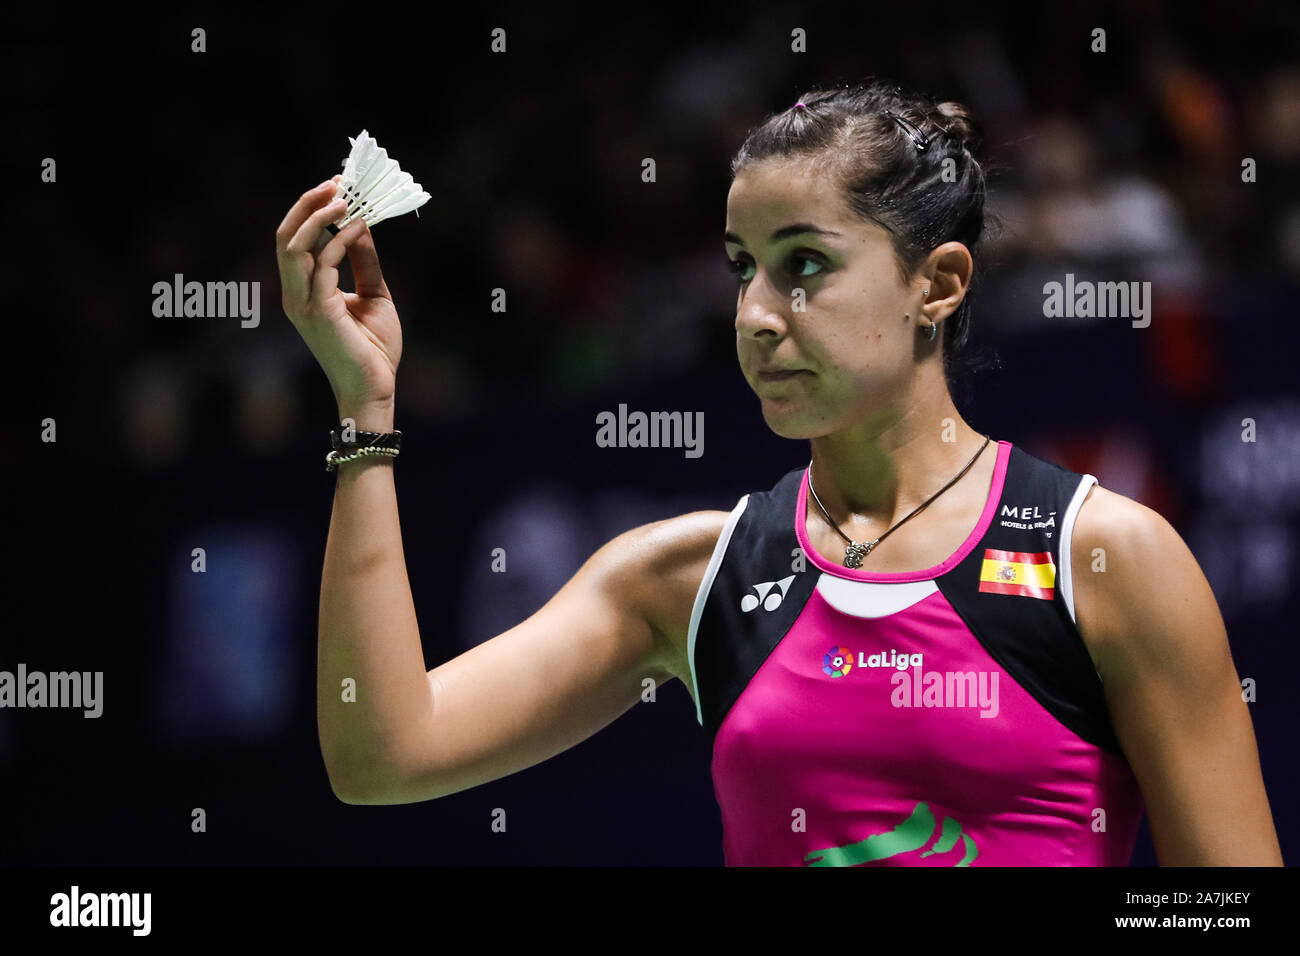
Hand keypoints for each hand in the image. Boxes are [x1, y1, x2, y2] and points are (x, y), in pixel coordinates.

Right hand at [275, 177, 402, 412]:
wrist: (376, 387)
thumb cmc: (374, 348)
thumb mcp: (373, 294)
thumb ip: (364, 261)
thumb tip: (361, 224)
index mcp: (303, 291)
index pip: (294, 241)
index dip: (311, 211)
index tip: (338, 187)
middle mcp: (295, 294)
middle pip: (285, 236)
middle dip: (308, 205)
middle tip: (337, 182)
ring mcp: (302, 303)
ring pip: (294, 245)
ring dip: (319, 216)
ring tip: (344, 197)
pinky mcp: (318, 311)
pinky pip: (322, 264)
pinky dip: (339, 240)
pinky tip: (358, 228)